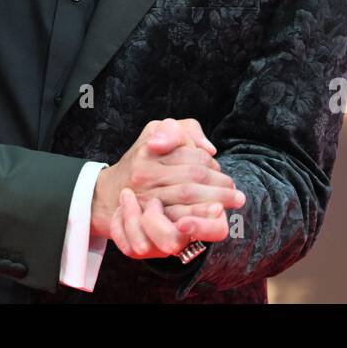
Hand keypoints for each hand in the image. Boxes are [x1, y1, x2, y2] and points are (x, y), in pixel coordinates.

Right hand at [91, 118, 244, 256]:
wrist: (110, 193)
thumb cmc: (142, 159)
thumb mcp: (155, 131)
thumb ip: (184, 130)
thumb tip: (208, 148)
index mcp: (149, 148)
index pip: (192, 155)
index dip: (212, 163)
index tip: (221, 170)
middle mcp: (145, 172)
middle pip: (193, 176)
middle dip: (220, 184)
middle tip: (236, 192)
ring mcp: (144, 195)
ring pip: (187, 196)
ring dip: (215, 200)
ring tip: (233, 202)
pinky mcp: (146, 217)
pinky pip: (177, 217)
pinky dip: (199, 216)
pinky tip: (215, 216)